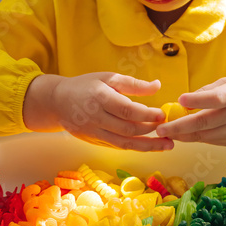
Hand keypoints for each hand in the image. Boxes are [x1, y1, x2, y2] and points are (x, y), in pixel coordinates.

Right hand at [24, 73, 171, 151]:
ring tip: (167, 145)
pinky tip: (150, 146)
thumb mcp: (108, 78)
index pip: (126, 110)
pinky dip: (135, 147)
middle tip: (168, 129)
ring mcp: (94, 132)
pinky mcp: (94, 141)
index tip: (162, 114)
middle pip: (127, 129)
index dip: (146, 114)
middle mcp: (96, 117)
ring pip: (124, 143)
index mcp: (99, 97)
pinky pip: (118, 146)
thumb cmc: (86, 86)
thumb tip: (157, 86)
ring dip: (148, 146)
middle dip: (151, 131)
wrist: (57, 102)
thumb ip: (133, 84)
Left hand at [154, 78, 225, 145]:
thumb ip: (208, 91)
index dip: (198, 100)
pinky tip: (181, 135)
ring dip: (182, 135)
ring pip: (204, 136)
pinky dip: (194, 138)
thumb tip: (184, 101)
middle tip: (160, 129)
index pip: (216, 98)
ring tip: (164, 133)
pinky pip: (209, 140)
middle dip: (179, 127)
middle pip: (205, 122)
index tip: (180, 100)